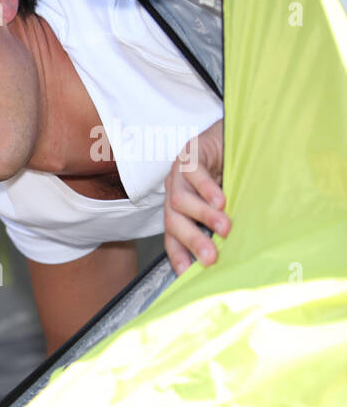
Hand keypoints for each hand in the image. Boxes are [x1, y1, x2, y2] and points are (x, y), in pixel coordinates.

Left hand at [164, 118, 228, 275]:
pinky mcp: (190, 154)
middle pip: (174, 223)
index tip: (189, 274)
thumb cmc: (231, 173)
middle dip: (192, 242)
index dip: (178, 255)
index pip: (172, 237)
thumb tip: (235, 254)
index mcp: (180, 210)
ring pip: (180, 200)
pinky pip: (192, 173)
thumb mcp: (227, 203)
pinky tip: (221, 200)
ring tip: (225, 227)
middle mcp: (175, 193)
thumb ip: (223, 224)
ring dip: (203, 217)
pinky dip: (206, 188)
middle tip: (211, 258)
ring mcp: (179, 173)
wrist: (233, 132)